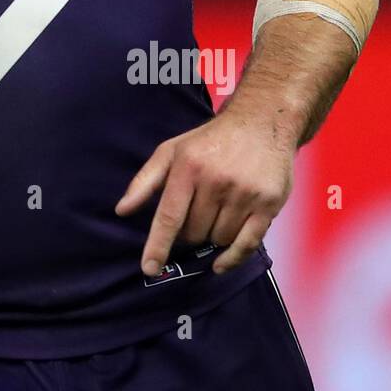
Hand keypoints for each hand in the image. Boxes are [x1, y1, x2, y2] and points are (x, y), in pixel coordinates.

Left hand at [114, 110, 295, 276]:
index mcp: (188, 167)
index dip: (158, 245)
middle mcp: (217, 181)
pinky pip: (247, 244)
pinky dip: (232, 258)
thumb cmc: (210, 140)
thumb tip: (122, 210)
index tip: (149, 268)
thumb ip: (145, 181)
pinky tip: (220, 263)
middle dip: (189, 233)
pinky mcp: (269, 204)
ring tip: (215, 215)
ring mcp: (245, 194)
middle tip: (195, 215)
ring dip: (212, 237)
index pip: (170, 216)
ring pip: (218, 239)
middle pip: (194, 232)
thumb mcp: (172, 151)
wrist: (262, 122)